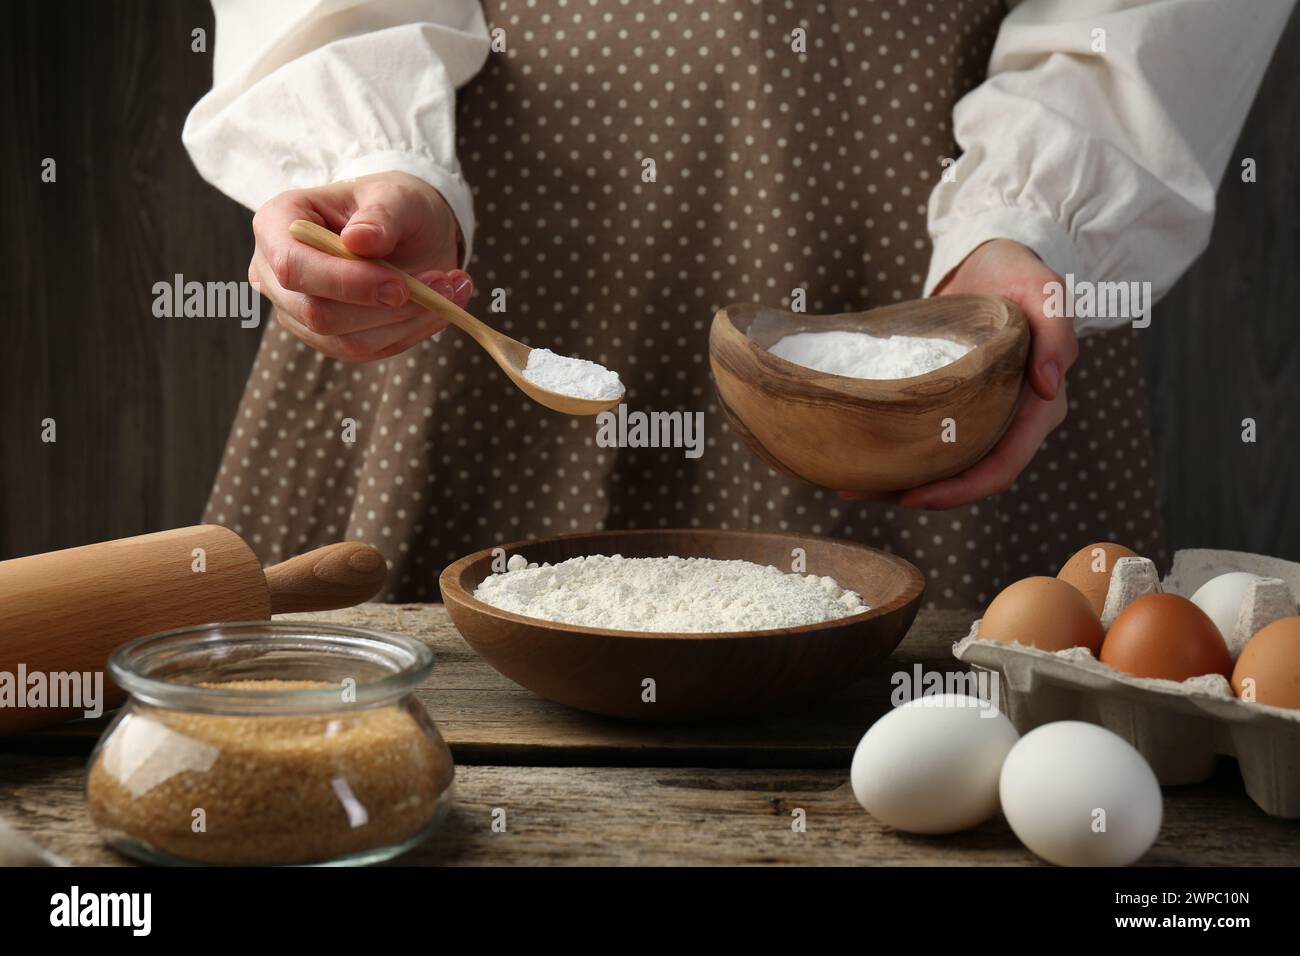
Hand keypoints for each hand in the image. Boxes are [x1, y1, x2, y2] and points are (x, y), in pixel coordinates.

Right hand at [249, 171, 472, 361]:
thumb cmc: (394, 205)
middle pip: (316, 313)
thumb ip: (381, 215)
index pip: (293, 266)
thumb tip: (359, 240)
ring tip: (451, 288)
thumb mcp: (396, 195)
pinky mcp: (330, 338)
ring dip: (408, 321)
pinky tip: (441, 307)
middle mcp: (277, 275)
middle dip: (385, 308)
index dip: (344, 282)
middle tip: (443, 283)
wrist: (406, 229)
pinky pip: (371, 351)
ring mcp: (299, 312)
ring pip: (347, 341)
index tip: (400, 285)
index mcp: (278, 224)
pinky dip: (413, 331)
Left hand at [841, 239, 1076, 508]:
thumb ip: (1055, 330)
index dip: (962, 489)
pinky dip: (895, 453)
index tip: (914, 497)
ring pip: (944, 467)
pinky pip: (929, 442)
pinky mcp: (953, 408)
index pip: (1003, 465)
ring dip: (897, 481)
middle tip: (858, 491)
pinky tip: (857, 456)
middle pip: (968, 477)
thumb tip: (1049, 386)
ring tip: (847, 484)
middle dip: (918, 494)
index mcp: (1039, 407)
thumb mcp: (1043, 289)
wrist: (990, 262)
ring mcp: (982, 417)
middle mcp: (1012, 422)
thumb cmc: (1019, 272)